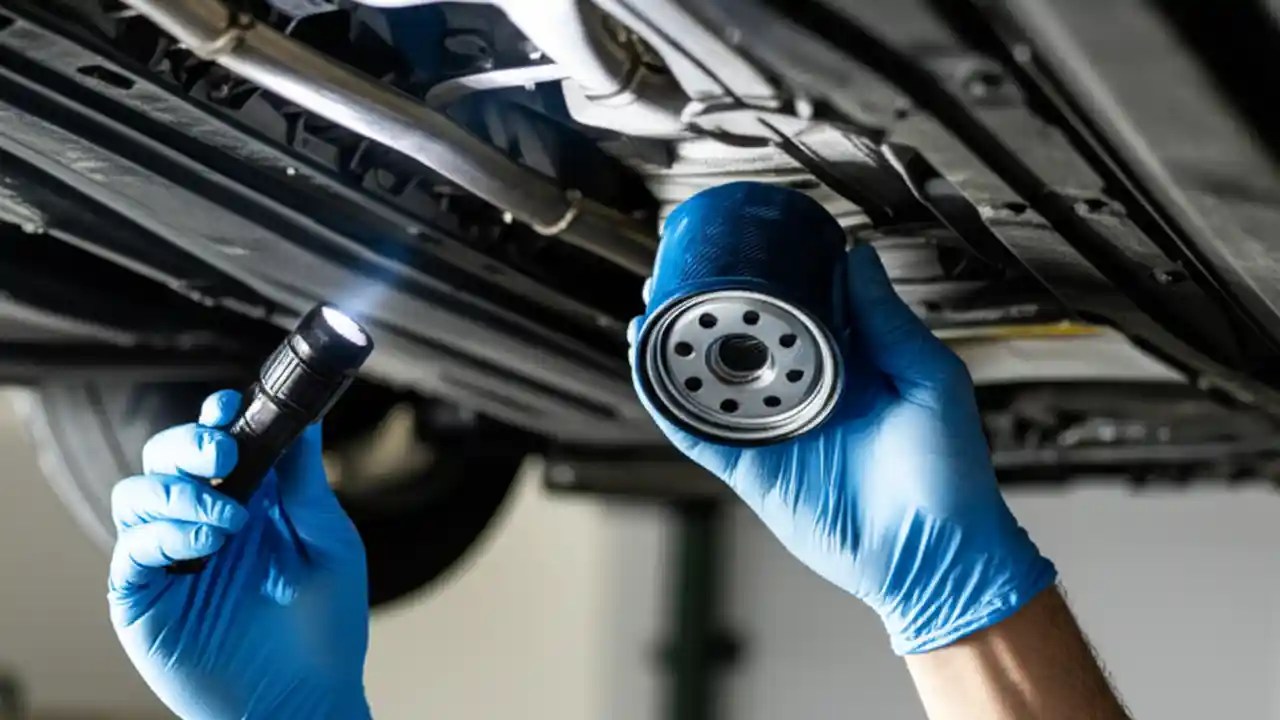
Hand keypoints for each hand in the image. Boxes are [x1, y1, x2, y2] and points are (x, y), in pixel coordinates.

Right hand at [108, 390, 370, 718]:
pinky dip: (164, 534)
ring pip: (137, 494)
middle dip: (188, 444)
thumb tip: (305, 417)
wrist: (305, 697)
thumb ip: (304, 480)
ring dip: (179, 492)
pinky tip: (205, 546)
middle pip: (167, 458)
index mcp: (250, 502)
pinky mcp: (144, 597)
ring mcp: (170, 559)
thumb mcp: (327, 540)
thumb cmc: (324, 626)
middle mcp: (202, 523)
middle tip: (224, 457)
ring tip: (228, 519)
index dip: (215, 418)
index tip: (230, 407)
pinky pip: (132, 548)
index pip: (217, 443)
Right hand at [631, 244, 1055, 653]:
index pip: (792, 308)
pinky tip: (652, 378)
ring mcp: (775, 430)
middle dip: (704, 308)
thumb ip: (887, 321)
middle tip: (675, 276)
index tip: (735, 246)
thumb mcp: (930, 380)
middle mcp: (804, 392)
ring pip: (711, 383)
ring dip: (675, 352)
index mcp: (847, 363)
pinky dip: (672, 408)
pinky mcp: (754, 470)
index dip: (760, 278)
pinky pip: (702, 435)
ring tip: (651, 316)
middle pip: (740, 339)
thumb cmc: (949, 474)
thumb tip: (858, 260)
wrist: (934, 555)